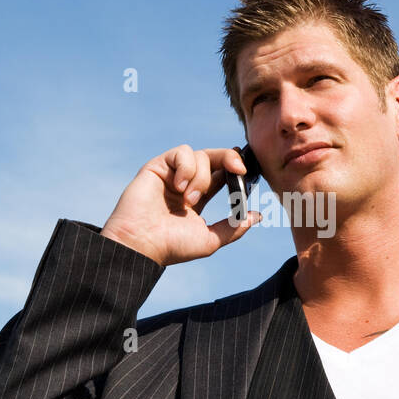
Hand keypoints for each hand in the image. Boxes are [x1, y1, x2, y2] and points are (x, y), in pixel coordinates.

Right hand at [99, 145, 261, 265]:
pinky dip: (187, 168)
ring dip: (201, 177)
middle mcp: (186, 183)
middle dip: (230, 159)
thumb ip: (234, 227)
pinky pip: (182, 152)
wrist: (142, 244)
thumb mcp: (210, 239)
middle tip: (239, 169)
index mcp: (198, 197)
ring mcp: (172, 174)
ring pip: (200, 156)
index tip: (247, 172)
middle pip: (215, 158)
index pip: (222, 175)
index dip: (236, 169)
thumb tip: (257, 216)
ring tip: (189, 200)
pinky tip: (180, 187)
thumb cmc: (171, 246)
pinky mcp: (158, 166)